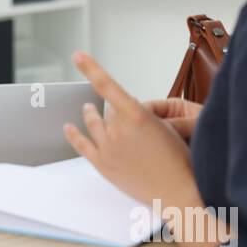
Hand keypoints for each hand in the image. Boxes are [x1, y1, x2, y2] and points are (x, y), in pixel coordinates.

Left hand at [63, 52, 220, 246]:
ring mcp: (108, 148)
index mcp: (136, 115)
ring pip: (94, 124)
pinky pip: (82, 145)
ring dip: (91, 115)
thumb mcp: (166, 127)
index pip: (108, 86)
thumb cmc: (178, 159)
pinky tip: (68, 128)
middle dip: (113, 111)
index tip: (78, 55)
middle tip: (119, 115)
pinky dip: (73, 135)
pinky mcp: (103, 165)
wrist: (177, 191)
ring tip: (88, 109)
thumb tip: (123, 115)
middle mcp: (118, 129)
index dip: (91, 68)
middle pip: (108, 111)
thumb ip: (141, 117)